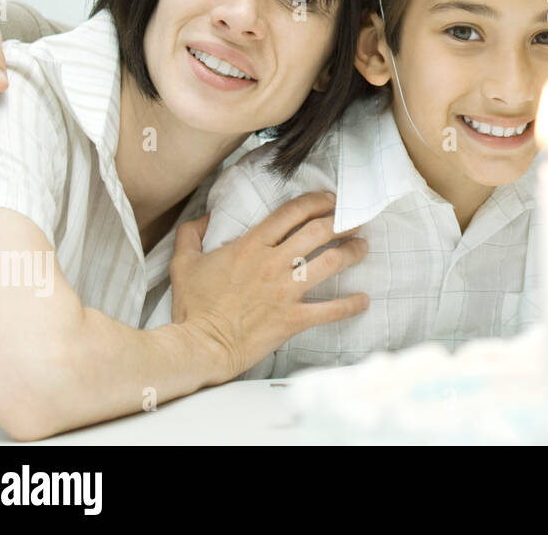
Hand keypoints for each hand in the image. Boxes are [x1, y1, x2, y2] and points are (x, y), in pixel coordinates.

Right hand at [168, 191, 370, 381]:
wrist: (199, 346)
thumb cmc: (193, 306)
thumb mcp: (184, 263)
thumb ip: (192, 233)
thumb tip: (205, 216)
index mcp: (250, 246)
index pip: (291, 213)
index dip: (316, 201)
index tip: (330, 200)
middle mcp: (272, 263)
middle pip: (318, 231)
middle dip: (342, 221)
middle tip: (355, 220)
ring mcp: (285, 291)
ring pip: (331, 262)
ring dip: (352, 252)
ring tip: (362, 247)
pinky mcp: (293, 318)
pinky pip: (330, 309)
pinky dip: (351, 305)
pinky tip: (363, 300)